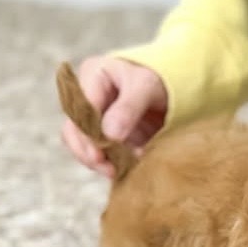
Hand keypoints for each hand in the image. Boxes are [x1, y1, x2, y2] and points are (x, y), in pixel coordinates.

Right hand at [60, 54, 167, 176]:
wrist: (174, 91)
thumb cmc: (158, 80)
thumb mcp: (146, 87)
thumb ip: (128, 107)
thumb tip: (109, 135)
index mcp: (92, 75)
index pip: (80, 109)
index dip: (87, 133)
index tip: (100, 155)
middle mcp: (87, 97)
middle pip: (74, 130)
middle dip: (89, 153)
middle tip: (109, 170)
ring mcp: (94, 119)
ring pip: (82, 146)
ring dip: (99, 162)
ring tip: (119, 171)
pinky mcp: (105, 137)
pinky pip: (100, 155)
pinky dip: (111, 164)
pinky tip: (126, 169)